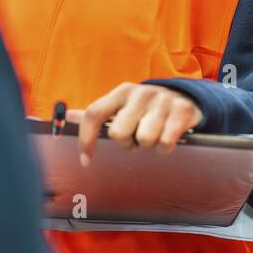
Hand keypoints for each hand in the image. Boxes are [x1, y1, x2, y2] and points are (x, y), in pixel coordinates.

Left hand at [68, 82, 202, 159]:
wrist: (185, 98)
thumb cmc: (145, 108)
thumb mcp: (121, 106)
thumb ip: (96, 114)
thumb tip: (67, 117)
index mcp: (121, 92)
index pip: (95, 114)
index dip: (86, 139)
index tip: (86, 160)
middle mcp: (140, 93)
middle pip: (118, 133)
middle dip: (126, 143)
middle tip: (135, 139)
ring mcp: (162, 100)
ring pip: (144, 139)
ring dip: (148, 145)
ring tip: (152, 136)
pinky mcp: (181, 111)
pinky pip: (165, 142)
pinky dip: (164, 148)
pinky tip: (167, 137)